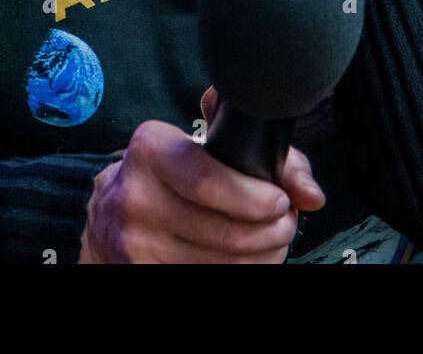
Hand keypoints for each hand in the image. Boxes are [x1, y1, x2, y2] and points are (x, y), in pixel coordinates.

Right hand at [77, 93, 324, 263]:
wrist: (112, 210)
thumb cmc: (172, 172)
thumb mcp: (207, 144)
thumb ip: (264, 153)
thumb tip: (310, 193)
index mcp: (150, 149)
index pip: (209, 181)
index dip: (255, 198)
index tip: (281, 201)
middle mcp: (135, 197)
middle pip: (223, 232)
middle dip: (271, 232)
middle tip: (286, 224)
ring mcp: (135, 243)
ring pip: (220, 264)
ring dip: (261, 256)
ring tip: (271, 242)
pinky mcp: (140, 273)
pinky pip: (206, 278)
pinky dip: (239, 271)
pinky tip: (246, 259)